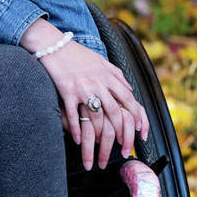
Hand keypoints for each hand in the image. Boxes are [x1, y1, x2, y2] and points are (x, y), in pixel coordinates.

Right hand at [20, 22, 149, 169]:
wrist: (53, 44)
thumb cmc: (77, 54)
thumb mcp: (101, 61)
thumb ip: (117, 75)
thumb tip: (130, 89)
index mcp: (109, 76)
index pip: (129, 100)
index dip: (138, 118)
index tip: (142, 134)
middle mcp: (98, 83)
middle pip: (115, 113)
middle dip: (122, 135)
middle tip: (124, 150)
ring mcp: (82, 87)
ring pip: (96, 117)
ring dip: (99, 139)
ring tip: (100, 152)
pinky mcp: (66, 91)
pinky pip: (73, 114)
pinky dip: (75, 129)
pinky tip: (77, 141)